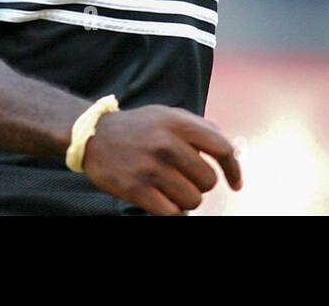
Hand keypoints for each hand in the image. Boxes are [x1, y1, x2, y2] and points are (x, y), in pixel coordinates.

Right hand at [80, 105, 241, 215]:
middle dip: (201, 184)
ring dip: (186, 199)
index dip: (234, 169)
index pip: (222, 148)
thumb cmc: (137, 127)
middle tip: (185, 179)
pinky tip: (162, 199)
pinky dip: (171, 210)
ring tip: (171, 188)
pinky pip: (172, 213)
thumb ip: (200, 127)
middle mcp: (166, 143)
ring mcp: (150, 167)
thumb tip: (232, 147)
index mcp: (178, 123)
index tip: (235, 183)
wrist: (93, 135)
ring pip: (193, 200)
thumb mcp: (167, 115)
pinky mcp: (136, 189)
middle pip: (208, 180)